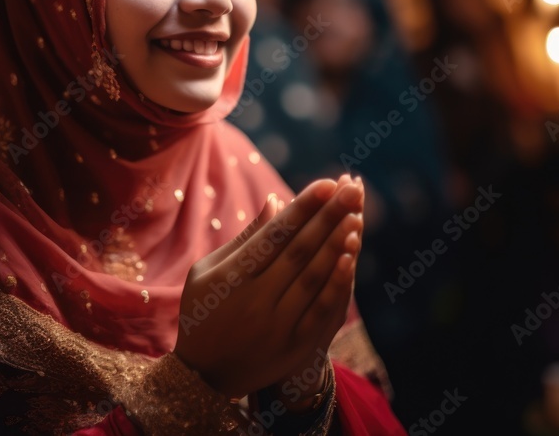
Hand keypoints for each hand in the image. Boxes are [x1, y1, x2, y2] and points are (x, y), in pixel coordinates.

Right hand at [173, 174, 363, 397]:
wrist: (205, 375)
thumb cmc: (203, 312)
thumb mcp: (208, 271)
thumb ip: (245, 238)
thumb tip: (276, 201)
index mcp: (230, 277)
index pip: (274, 235)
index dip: (302, 208)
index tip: (326, 183)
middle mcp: (254, 299)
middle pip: (299, 250)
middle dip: (328, 216)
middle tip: (351, 187)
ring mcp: (276, 324)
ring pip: (313, 276)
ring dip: (337, 242)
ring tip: (356, 213)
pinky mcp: (293, 345)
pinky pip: (320, 309)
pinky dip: (337, 282)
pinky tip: (350, 256)